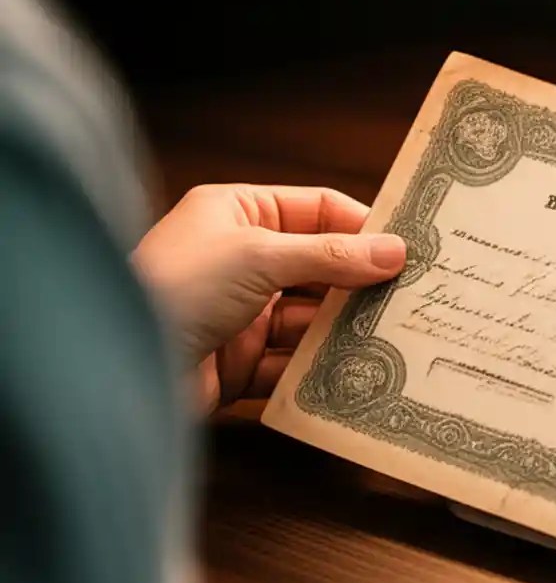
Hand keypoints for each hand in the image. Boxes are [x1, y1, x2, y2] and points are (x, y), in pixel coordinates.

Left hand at [132, 184, 405, 412]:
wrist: (113, 366)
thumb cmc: (174, 288)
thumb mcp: (260, 256)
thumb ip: (331, 255)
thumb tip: (394, 251)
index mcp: (236, 215)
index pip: (316, 210)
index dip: (363, 226)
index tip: (410, 245)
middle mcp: (239, 260)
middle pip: (319, 267)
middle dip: (361, 282)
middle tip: (413, 294)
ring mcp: (240, 314)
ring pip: (310, 318)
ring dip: (345, 328)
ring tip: (394, 335)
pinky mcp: (239, 364)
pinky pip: (292, 362)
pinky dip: (320, 368)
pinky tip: (355, 371)